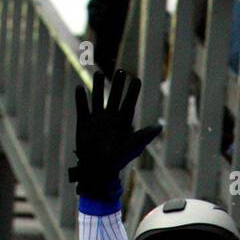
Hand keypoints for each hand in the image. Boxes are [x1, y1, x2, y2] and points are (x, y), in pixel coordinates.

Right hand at [68, 69, 161, 199]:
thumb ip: (145, 135)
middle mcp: (110, 118)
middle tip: (121, 71)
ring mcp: (96, 120)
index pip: (129, 103)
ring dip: (97, 86)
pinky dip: (80, 99)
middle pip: (114, 97)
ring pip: (97, 98)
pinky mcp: (83, 123)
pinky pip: (82, 108)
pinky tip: (79, 88)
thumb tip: (160, 127)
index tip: (137, 80)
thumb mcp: (133, 146)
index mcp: (122, 123)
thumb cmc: (118, 159)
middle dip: (118, 84)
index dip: (133, 92)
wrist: (99, 169)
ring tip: (98, 73)